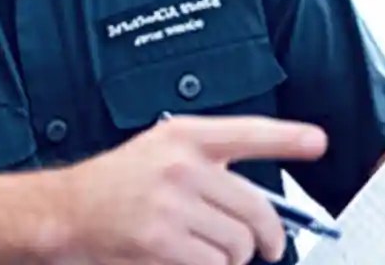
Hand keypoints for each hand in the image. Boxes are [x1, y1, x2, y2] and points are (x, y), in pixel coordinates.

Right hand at [56, 115, 327, 264]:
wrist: (68, 208)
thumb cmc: (116, 183)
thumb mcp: (159, 151)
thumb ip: (207, 162)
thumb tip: (259, 200)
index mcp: (183, 136)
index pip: (249, 132)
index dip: (288, 137)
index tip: (317, 142)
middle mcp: (181, 165)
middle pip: (256, 208)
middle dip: (268, 237)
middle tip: (268, 247)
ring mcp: (172, 202)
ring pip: (239, 243)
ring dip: (232, 256)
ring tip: (210, 250)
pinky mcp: (162, 239)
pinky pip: (214, 264)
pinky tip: (190, 258)